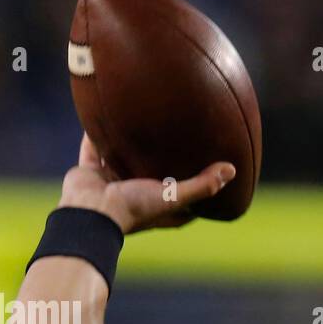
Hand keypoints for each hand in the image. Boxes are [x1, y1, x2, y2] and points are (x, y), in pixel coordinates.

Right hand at [59, 132, 234, 234]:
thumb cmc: (134, 208)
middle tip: (181, 134)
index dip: (201, 185)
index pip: (187, 198)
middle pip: (156, 173)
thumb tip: (232, 170)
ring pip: (124, 157)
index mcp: (161, 207)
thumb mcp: (174, 196)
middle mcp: (139, 195)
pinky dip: (98, 134)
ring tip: (142, 119)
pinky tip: (105, 113)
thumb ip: (201, 185)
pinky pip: (94, 148)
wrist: (90, 211)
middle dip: (166, 158)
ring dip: (131, 144)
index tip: (212, 167)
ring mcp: (114, 183)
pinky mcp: (92, 172)